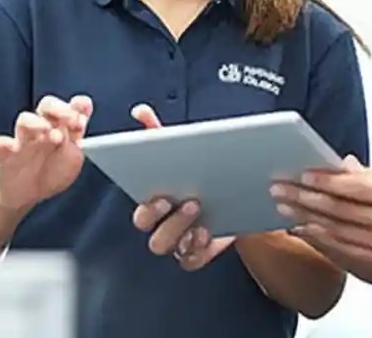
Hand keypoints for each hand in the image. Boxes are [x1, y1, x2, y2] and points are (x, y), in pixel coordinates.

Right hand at [0, 95, 93, 211]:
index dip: (77, 106)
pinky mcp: (4, 154)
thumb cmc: (51, 173)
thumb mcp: (72, 159)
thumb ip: (77, 140)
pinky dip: (2, 143)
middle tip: (69, 119)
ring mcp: (22, 139)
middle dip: (58, 108)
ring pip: (25, 120)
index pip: (69, 108)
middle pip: (47, 105)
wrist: (26, 196)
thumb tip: (81, 121)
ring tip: (47, 131)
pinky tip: (9, 146)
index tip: (84, 107)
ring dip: (36, 122)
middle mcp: (42, 128)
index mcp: (60, 127)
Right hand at [128, 103, 234, 270]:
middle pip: (155, 238)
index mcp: (154, 204)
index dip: (148, 210)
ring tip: (202, 212)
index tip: (162, 196)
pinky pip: (191, 260)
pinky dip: (196, 249)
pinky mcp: (199, 251)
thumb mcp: (179, 149)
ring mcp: (180, 241)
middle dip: (170, 223)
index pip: (141, 216)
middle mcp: (164, 227)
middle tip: (191, 201)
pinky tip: (207, 232)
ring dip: (184, 232)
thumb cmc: (196, 171)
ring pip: (172, 249)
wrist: (230, 191)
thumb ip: (157, 133)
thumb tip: (140, 111)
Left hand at [270, 157, 371, 274]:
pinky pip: (346, 251)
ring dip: (307, 218)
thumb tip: (343, 164)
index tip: (303, 173)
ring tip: (284, 207)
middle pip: (340, 210)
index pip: (355, 188)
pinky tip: (306, 231)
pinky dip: (322, 240)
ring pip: (338, 231)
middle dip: (305, 198)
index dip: (326, 181)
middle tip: (281, 188)